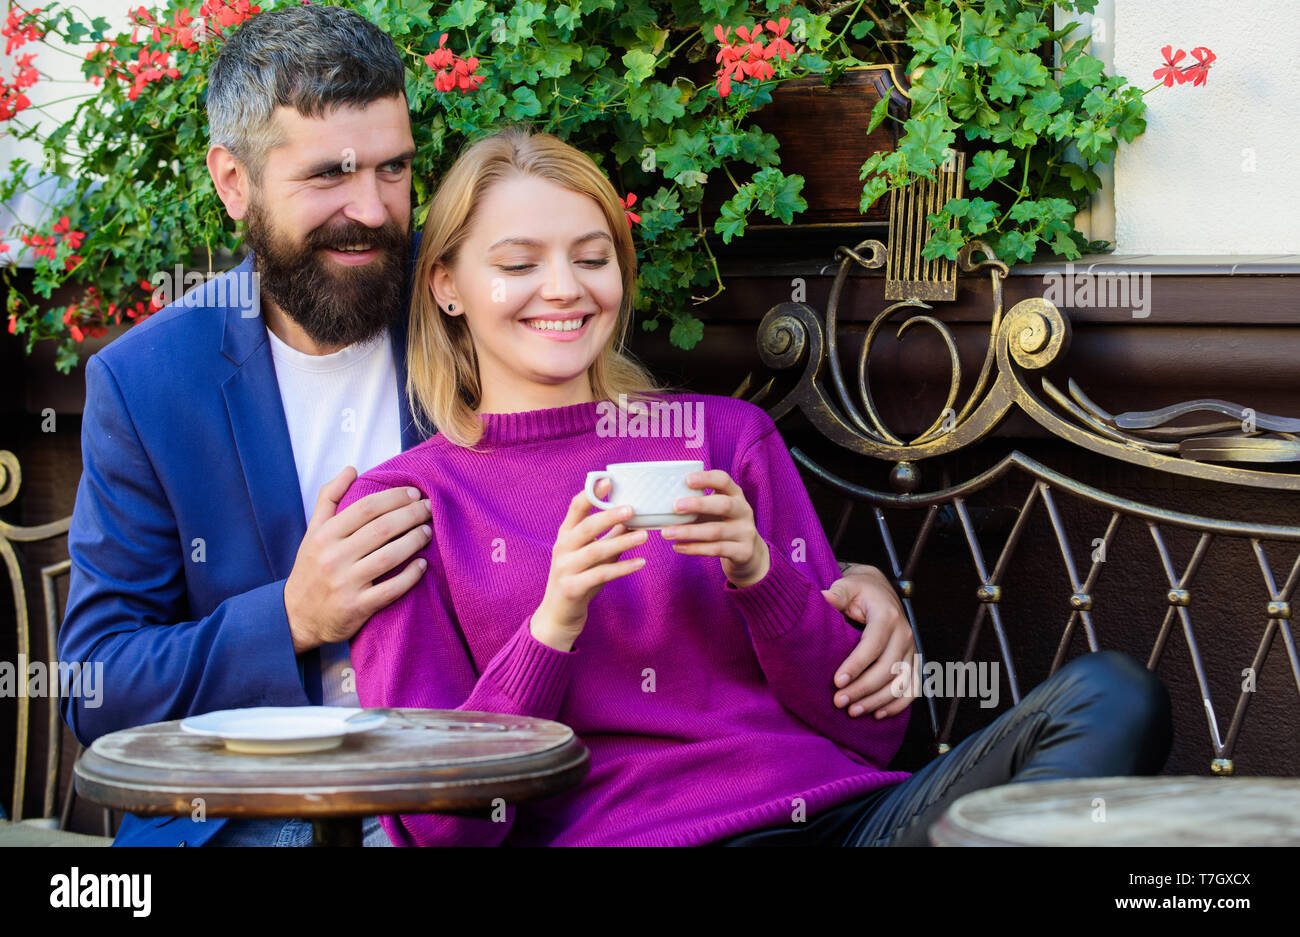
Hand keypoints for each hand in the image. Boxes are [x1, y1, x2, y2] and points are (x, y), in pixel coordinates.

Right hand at [284, 467, 432, 653]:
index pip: (366, 508)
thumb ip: (329, 497)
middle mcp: (334, 558)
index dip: (394, 497)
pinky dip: (410, 576)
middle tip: (429, 508)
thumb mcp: (313, 531)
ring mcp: (345, 584)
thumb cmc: (311, 568)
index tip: (414, 493)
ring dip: (414, 541)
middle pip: (381, 529)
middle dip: (411, 515)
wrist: (296, 617)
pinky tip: (423, 565)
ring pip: (389, 557)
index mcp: (324, 535)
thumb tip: (351, 469)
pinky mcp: (357, 608)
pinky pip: (390, 589)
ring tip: (429, 531)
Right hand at [531, 479, 647, 651]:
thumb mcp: (591, 556)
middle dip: (609, 516)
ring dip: (622, 541)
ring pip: (596, 551)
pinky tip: (640, 563)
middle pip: (586, 527)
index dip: (591, 494)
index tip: (608, 481)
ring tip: (644, 536)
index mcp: (565, 536)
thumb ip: (607, 537)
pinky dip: (622, 568)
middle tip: (633, 509)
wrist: (558, 616)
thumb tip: (631, 518)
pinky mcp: (572, 588)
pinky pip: (601, 574)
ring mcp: (565, 568)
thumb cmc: (578, 580)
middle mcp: (562, 549)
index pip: (575, 508)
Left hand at [661, 469, 769, 588]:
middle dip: (698, 505)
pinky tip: (678, 547)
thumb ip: (696, 504)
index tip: (687, 480)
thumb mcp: (714, 510)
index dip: (707, 478)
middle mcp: (743, 510)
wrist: (749, 553)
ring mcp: (745, 532)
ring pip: (716, 531)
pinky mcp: (743, 552)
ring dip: (689, 532)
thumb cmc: (722, 524)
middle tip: (675, 506)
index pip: (724, 480)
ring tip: (666, 533)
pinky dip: (695, 549)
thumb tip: (658, 502)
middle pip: (723, 505)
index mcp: (735, 494)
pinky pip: (717, 550)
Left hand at [822, 564, 917, 717]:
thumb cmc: (859, 591)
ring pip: (901, 682)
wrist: (880, 590)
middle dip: (863, 688)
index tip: (837, 681)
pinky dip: (898, 704)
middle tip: (839, 702)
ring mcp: (911, 649)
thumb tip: (823, 597)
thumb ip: (836, 593)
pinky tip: (878, 715)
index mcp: (887, 616)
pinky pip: (912, 688)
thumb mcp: (847, 586)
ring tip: (853, 711)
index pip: (873, 645)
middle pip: (888, 668)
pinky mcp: (913, 661)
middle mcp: (904, 633)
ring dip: (878, 701)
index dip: (856, 665)